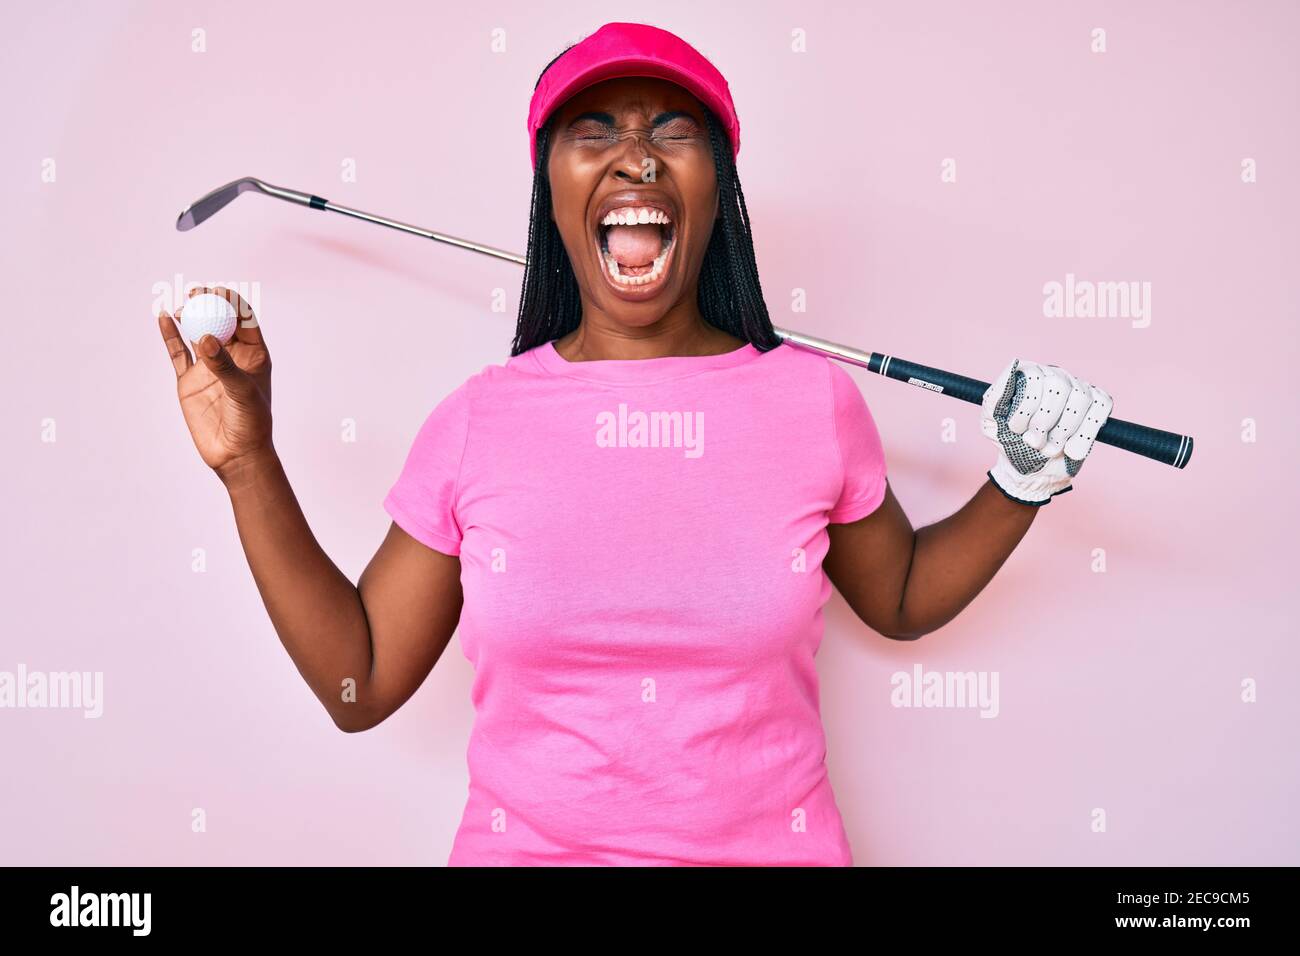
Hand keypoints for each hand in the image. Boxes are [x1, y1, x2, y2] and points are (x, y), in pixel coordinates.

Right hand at [158, 286, 273, 483]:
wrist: (235, 454)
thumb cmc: (251, 423)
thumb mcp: (242, 391)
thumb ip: (224, 365)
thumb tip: (204, 337)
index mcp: (254, 355)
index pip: (244, 321)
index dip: (232, 303)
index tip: (219, 291)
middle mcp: (231, 356)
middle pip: (218, 321)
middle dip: (208, 303)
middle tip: (197, 292)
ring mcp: (208, 366)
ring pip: (196, 332)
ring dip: (190, 315)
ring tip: (183, 304)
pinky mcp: (189, 379)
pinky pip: (177, 352)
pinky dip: (170, 334)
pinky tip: (163, 317)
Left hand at [980, 359, 1112, 504]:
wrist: (1031, 470)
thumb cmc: (1010, 442)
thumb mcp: (991, 423)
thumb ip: (994, 397)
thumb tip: (1013, 366)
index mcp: (1029, 375)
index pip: (1033, 377)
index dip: (1027, 407)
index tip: (1017, 430)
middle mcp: (1054, 375)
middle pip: (1058, 385)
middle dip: (1045, 421)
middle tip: (1034, 442)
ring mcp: (1078, 387)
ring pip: (1081, 397)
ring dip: (1064, 430)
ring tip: (1051, 449)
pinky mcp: (1097, 403)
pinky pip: (1102, 406)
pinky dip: (1087, 432)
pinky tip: (1072, 449)